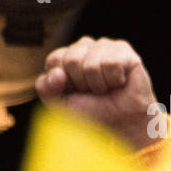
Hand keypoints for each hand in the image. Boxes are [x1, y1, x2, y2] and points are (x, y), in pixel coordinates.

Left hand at [35, 36, 158, 150]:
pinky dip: (114, 80)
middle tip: (94, 91)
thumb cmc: (93, 112)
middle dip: (82, 83)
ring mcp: (106, 46)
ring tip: (107, 88)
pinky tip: (120, 83)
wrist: (121, 124)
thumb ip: (45, 87)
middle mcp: (86, 47)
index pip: (55, 60)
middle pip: (72, 60)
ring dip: (99, 84)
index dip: (64, 82)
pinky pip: (111, 63)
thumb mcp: (59, 103)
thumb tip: (57, 74)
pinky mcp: (125, 51)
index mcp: (67, 56)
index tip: (76, 92)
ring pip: (92, 63)